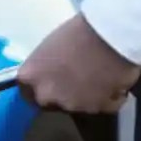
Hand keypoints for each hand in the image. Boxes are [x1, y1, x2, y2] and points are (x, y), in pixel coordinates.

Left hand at [17, 15, 139, 113]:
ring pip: (77, 105)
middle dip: (61, 94)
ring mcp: (72, 105)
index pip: (26, 89)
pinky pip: (103, 106)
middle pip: (50, 101)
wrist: (111, 35)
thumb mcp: (50, 46)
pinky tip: (115, 80)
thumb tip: (50, 72)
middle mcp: (47, 95)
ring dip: (86, 96)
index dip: (40, 84)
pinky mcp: (98, 109)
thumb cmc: (78, 31)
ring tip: (99, 76)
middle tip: (75, 78)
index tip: (50, 79)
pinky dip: (109, 97)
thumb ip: (44, 66)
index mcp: (30, 76)